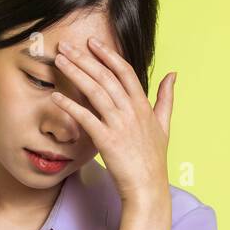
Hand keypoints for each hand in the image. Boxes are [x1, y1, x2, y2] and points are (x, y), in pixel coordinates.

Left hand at [50, 37, 175, 208]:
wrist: (148, 187)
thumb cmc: (153, 159)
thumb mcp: (164, 124)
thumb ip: (166, 97)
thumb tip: (173, 74)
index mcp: (142, 105)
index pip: (124, 71)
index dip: (108, 55)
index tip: (92, 42)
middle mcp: (131, 111)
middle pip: (105, 76)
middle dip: (85, 58)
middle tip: (66, 44)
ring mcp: (119, 125)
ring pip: (95, 92)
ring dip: (76, 73)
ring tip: (60, 60)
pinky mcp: (107, 140)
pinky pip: (86, 118)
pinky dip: (70, 106)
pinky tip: (56, 96)